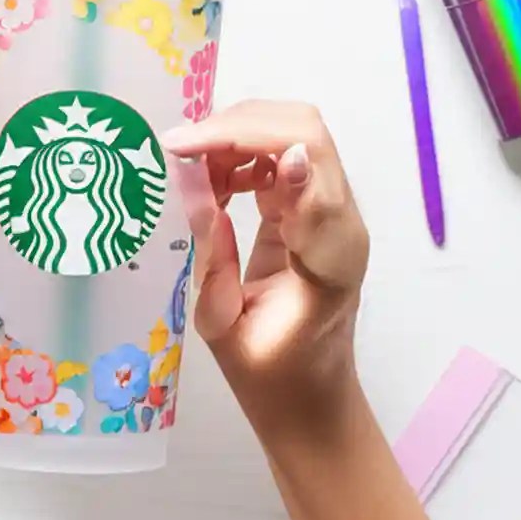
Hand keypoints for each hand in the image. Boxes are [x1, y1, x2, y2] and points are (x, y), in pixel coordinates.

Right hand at [162, 100, 369, 427]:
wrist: (311, 395)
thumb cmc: (270, 374)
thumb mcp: (222, 325)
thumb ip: (212, 255)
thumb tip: (196, 183)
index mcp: (331, 255)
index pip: (309, 164)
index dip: (248, 140)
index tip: (187, 148)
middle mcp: (343, 222)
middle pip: (304, 129)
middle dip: (234, 124)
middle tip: (177, 150)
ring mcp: (333, 210)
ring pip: (293, 132)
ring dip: (235, 136)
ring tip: (191, 171)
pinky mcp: (315, 207)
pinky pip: (282, 155)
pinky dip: (240, 153)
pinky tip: (211, 182)